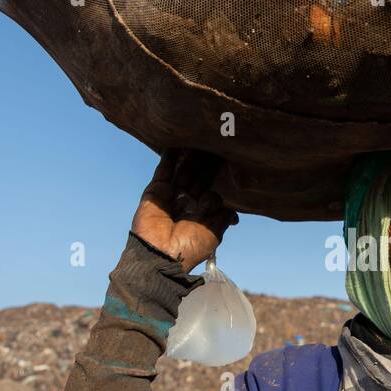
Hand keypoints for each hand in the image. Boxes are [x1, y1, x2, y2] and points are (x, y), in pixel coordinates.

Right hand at [131, 149, 237, 270]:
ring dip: (191, 156)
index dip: (218, 176)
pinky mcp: (156, 190)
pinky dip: (170, 156)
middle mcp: (186, 204)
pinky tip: (178, 141)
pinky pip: (164, 170)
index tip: (229, 159)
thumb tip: (234, 215)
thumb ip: (223, 217)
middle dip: (206, 162)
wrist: (161, 253)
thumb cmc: (189, 247)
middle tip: (217, 142)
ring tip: (201, 136)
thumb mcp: (214, 232)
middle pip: (198, 177)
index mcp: (201, 214)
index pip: (211, 190)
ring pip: (183, 171)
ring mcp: (170, 196)